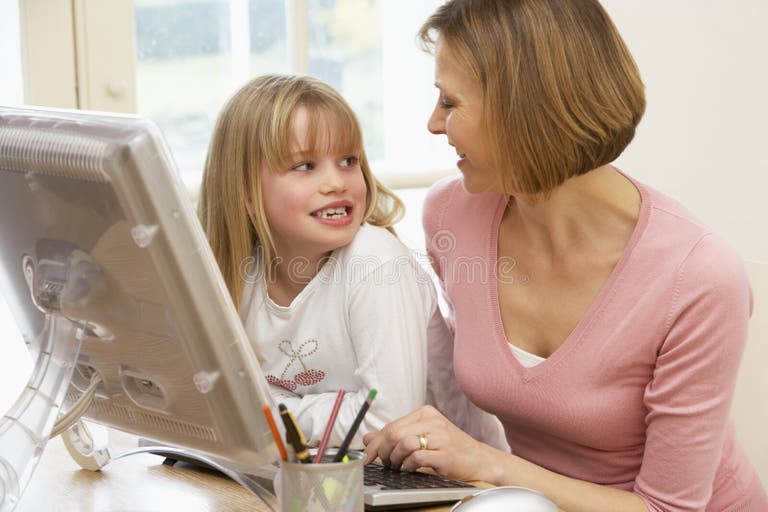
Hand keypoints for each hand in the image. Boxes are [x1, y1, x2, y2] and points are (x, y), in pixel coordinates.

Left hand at [362, 405, 496, 482]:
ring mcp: (440, 437)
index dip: (376, 442)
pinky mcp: (444, 454)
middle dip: (383, 451)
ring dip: (395, 459)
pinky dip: (408, 465)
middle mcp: (432, 421)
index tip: (367, 456)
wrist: (480, 460)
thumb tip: (368, 438)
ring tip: (398, 466)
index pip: (392, 425)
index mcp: (426, 413)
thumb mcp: (422, 438)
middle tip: (383, 463)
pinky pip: (416, 457)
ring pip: (403, 443)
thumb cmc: (450, 449)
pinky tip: (411, 468)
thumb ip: (396, 436)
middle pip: (394, 433)